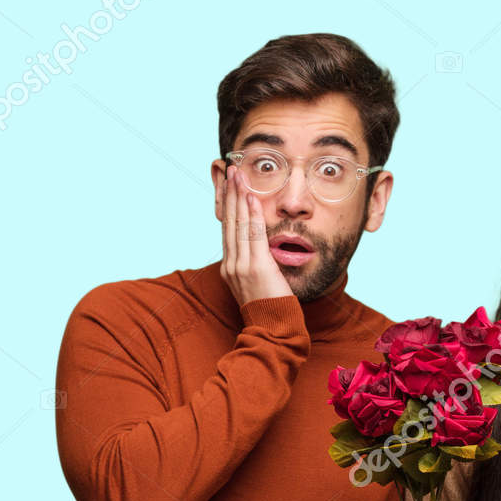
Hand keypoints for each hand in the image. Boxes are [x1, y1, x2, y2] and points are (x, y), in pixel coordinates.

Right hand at [218, 167, 292, 306]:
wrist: (272, 330)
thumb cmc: (270, 311)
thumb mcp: (258, 284)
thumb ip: (256, 266)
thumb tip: (262, 253)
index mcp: (230, 267)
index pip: (228, 229)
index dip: (227, 205)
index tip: (228, 185)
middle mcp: (231, 264)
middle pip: (229, 222)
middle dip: (228, 194)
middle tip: (230, 170)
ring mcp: (241, 265)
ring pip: (238, 224)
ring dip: (237, 197)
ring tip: (238, 175)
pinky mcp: (255, 267)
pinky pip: (253, 234)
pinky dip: (252, 214)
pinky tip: (251, 196)